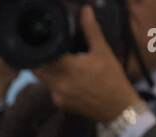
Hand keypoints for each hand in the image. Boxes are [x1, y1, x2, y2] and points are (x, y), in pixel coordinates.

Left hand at [32, 5, 140, 122]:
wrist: (118, 108)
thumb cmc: (112, 78)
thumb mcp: (102, 51)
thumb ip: (91, 30)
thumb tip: (85, 10)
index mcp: (68, 68)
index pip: (43, 56)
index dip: (41, 47)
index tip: (44, 40)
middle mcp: (59, 83)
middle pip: (38, 68)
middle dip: (41, 59)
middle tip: (49, 50)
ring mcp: (57, 96)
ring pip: (43, 79)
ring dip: (48, 70)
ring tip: (59, 62)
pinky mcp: (59, 104)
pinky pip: (51, 90)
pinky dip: (55, 82)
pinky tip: (68, 78)